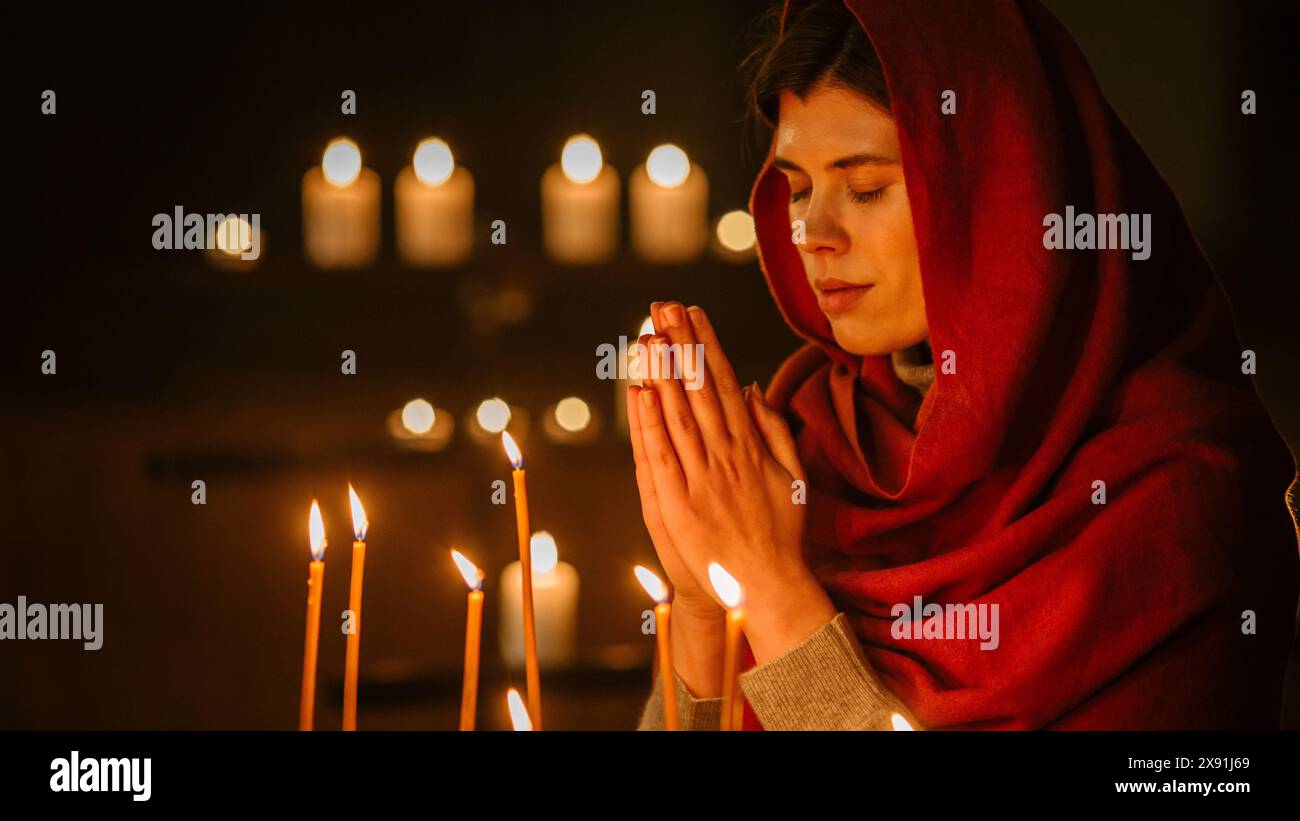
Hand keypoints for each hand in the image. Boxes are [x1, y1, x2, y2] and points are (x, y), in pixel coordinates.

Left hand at [629, 302, 835, 663]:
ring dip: (662, 372)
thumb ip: (773, 430)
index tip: (692, 312)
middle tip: (663, 306)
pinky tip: (641, 390)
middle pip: (698, 390)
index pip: (723, 384)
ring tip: (647, 333)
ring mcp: (701, 480)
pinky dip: (650, 423)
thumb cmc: (781, 533)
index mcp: (751, 448)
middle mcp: (725, 457)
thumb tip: (752, 387)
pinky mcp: (678, 505)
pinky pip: (661, 456)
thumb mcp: (792, 475)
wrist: (767, 587)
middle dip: (680, 344)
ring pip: (677, 416)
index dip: (706, 345)